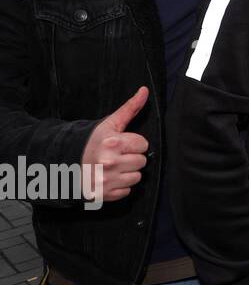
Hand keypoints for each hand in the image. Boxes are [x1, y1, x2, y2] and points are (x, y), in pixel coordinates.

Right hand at [81, 86, 149, 202]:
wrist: (66, 162)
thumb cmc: (91, 142)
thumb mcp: (109, 123)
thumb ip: (130, 108)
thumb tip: (144, 90)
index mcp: (113, 143)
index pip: (143, 144)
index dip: (134, 143)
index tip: (122, 144)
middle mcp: (110, 162)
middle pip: (142, 162)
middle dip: (132, 158)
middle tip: (118, 156)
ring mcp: (106, 180)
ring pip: (136, 177)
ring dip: (128, 173)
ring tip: (114, 167)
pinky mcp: (103, 194)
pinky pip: (127, 191)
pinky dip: (120, 186)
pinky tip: (109, 178)